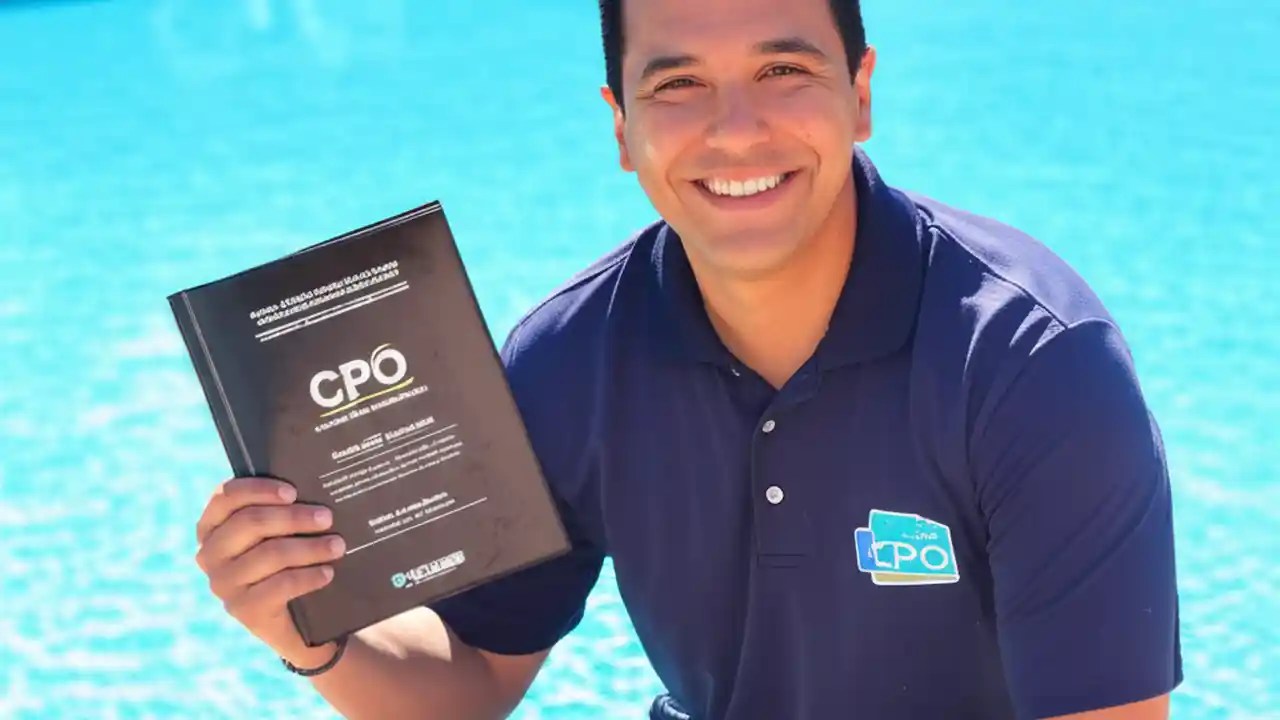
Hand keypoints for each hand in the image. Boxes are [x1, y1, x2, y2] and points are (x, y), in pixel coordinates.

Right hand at [194, 476, 345, 665]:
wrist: (295, 621)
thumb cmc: (288, 562)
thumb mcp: (278, 534)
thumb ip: (282, 510)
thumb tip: (314, 485)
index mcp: (212, 527)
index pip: (226, 497)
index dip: (259, 490)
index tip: (293, 492)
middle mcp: (210, 555)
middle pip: (251, 523)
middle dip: (294, 517)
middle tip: (327, 517)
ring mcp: (224, 584)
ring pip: (270, 553)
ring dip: (310, 547)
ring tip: (338, 545)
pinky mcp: (243, 610)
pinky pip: (280, 585)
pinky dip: (309, 576)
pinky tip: (327, 572)